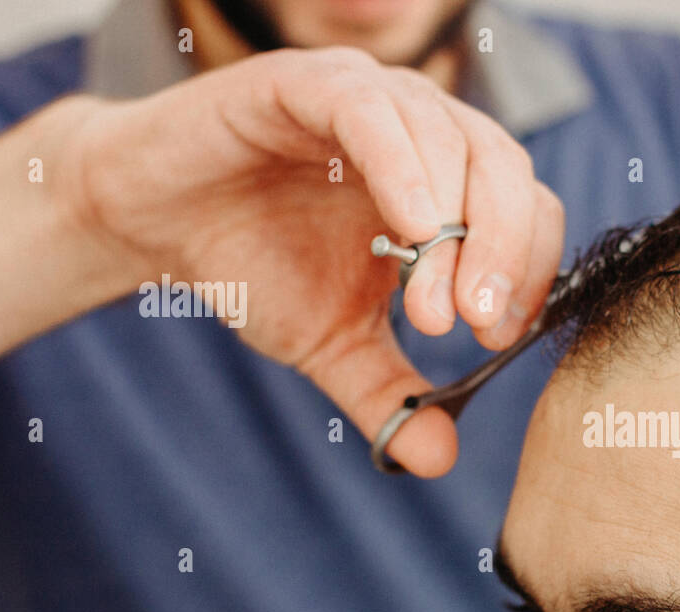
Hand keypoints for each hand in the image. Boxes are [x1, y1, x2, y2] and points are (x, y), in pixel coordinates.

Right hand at [65, 47, 564, 476]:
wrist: (151, 220)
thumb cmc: (253, 264)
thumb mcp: (333, 345)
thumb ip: (390, 394)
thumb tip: (437, 459)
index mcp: (448, 186)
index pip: (528, 211)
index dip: (529, 272)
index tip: (496, 338)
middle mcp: (424, 134)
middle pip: (507, 173)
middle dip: (504, 254)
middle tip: (476, 325)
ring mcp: (373, 100)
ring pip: (453, 141)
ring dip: (453, 230)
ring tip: (425, 307)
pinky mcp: (311, 83)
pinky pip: (375, 113)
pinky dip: (404, 169)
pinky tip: (410, 230)